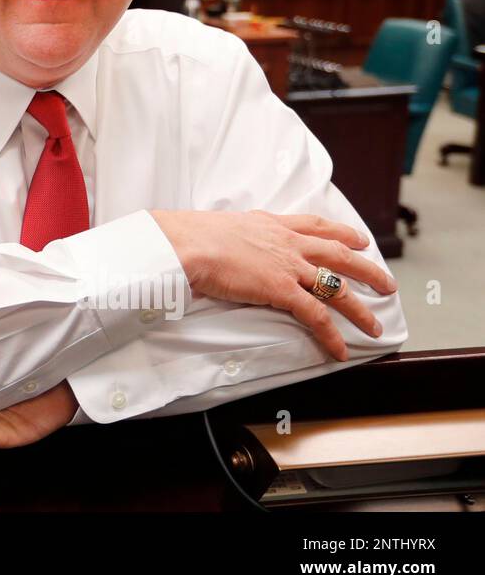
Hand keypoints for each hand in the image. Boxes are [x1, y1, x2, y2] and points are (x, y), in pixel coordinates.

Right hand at [150, 209, 397, 361]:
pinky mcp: (283, 290)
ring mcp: (288, 266)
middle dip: (367, 269)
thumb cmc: (191, 235)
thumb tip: (223, 245)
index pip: (316, 225)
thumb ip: (233, 237)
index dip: (341, 232)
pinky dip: (332, 335)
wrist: (188, 244)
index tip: (358, 239)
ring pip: (337, 288)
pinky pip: (317, 316)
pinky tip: (341, 349)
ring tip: (375, 324)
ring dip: (360, 308)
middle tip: (386, 283)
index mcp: (272, 225)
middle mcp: (287, 243)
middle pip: (339, 255)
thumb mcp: (220, 227)